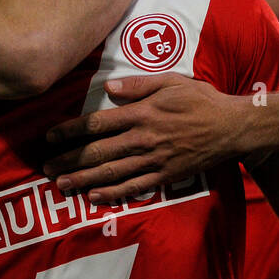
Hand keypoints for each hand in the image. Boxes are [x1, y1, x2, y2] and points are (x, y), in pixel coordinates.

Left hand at [45, 73, 244, 202]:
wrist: (232, 127)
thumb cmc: (200, 100)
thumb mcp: (170, 81)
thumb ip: (137, 85)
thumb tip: (108, 87)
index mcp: (141, 113)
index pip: (97, 123)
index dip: (70, 131)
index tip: (50, 137)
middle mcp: (143, 138)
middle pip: (98, 152)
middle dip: (69, 160)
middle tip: (46, 168)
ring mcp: (154, 160)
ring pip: (111, 172)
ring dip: (83, 179)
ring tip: (61, 184)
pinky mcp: (166, 176)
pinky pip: (134, 187)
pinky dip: (113, 193)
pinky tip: (94, 197)